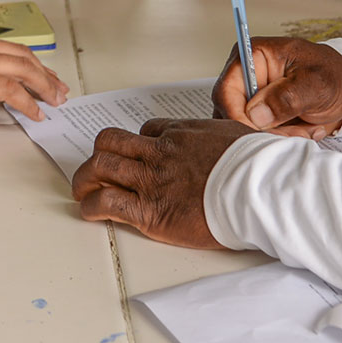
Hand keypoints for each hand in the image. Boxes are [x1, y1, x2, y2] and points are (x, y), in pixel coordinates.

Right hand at [0, 22, 68, 119]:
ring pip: (24, 69)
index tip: (38, 72)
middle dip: (44, 73)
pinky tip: (35, 113)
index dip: (26, 60)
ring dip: (44, 87)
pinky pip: (12, 90)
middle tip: (57, 88)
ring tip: (55, 101)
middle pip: (22, 55)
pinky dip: (29, 103)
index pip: (5, 45)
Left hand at [70, 118, 259, 247]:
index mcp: (182, 133)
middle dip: (99, 154)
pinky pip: (107, 202)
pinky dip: (92, 206)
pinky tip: (89, 211)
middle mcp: (160, 151)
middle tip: (94, 168)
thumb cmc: (257, 167)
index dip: (138, 144)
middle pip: (112, 142)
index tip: (137, 156)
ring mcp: (152, 179)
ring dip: (85, 178)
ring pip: (102, 166)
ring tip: (82, 189)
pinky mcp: (150, 209)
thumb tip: (226, 143)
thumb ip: (220, 140)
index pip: (147, 131)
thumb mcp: (237, 137)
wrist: (259, 189)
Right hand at [212, 37, 341, 136]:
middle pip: (232, 114)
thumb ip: (286, 97)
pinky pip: (257, 135)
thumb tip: (256, 114)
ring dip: (274, 136)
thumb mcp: (316, 83)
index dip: (239, 117)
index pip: (226, 91)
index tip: (261, 133)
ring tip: (305, 130)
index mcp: (252, 55)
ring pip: (244, 129)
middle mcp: (244, 76)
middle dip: (264, 130)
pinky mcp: (257, 115)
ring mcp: (250, 97)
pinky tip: (302, 130)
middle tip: (296, 134)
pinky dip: (279, 139)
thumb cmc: (332, 75)